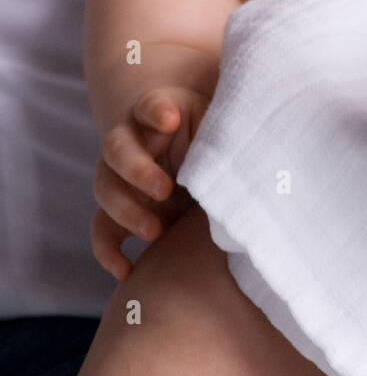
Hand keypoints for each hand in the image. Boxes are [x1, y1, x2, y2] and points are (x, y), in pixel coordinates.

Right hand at [92, 86, 211, 279]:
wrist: (198, 160)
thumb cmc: (214, 137)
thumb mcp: (222, 128)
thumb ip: (228, 132)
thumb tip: (253, 143)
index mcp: (160, 114)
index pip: (150, 106)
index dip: (156, 111)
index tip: (171, 120)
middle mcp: (131, 143)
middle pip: (117, 149)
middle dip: (138, 170)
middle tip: (166, 189)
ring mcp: (119, 177)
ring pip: (105, 189)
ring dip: (127, 211)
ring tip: (156, 231)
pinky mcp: (117, 210)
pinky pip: (102, 230)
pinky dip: (108, 251)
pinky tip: (127, 269)